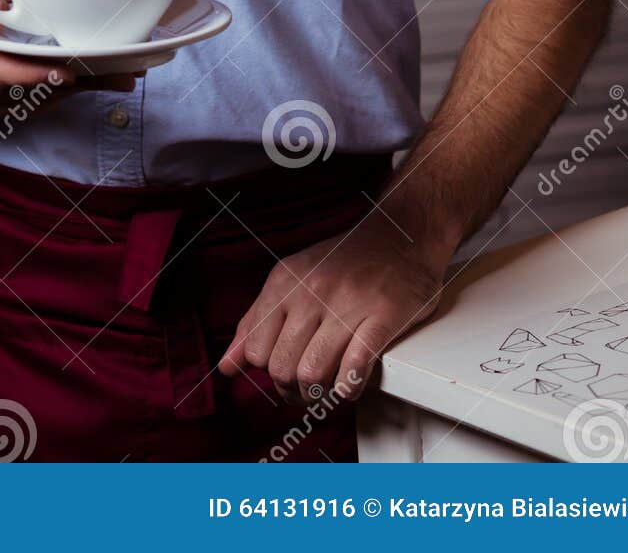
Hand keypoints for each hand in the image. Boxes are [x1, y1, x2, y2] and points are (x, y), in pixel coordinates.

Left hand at [217, 212, 447, 405]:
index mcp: (286, 281)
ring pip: (312, 375)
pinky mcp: (382, 317)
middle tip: (306, 388)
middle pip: (282, 367)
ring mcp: (347, 304)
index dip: (267, 370)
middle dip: (292, 389)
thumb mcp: (292, 278)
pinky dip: (347, 390)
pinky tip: (350, 383)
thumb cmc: (345, 261)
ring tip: (327, 388)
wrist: (401, 233)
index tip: (283, 370)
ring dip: (319, 395)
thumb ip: (256, 321)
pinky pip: (353, 372)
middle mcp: (312, 290)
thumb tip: (226, 367)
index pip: (255, 349)